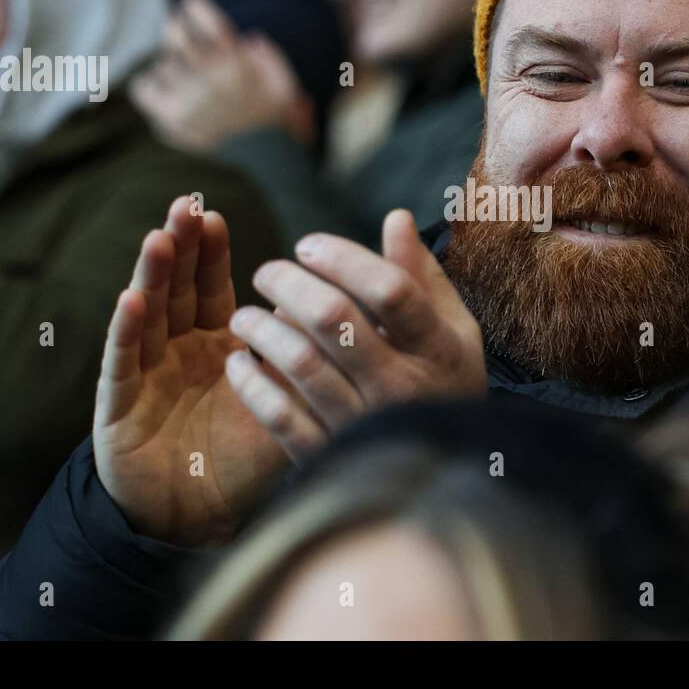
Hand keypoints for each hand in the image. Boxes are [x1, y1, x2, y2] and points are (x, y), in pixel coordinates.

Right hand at [93, 197, 317, 546]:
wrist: (199, 517)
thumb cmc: (246, 457)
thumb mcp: (289, 396)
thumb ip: (312, 352)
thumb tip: (353, 304)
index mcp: (216, 343)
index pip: (211, 287)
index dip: (210, 253)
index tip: (216, 216)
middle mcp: (177, 349)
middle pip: (176, 287)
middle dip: (180, 247)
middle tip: (186, 205)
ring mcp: (145, 372)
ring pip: (148, 313)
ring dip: (153, 275)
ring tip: (160, 238)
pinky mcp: (120, 403)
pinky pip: (123, 361)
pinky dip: (126, 330)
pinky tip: (131, 299)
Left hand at [131, 0, 314, 152]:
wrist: (259, 164)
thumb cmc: (271, 124)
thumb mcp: (284, 86)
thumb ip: (269, 58)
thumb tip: (250, 40)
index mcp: (238, 65)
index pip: (211, 23)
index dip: (197, 8)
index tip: (190, 0)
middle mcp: (210, 77)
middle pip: (174, 33)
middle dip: (174, 30)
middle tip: (176, 33)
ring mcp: (188, 96)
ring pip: (162, 62)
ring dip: (170, 66)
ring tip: (182, 79)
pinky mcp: (170, 116)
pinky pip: (145, 86)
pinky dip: (150, 86)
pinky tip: (162, 91)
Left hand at [225, 209, 488, 438]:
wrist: (443, 472)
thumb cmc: (443, 382)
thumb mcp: (450, 329)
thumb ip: (421, 276)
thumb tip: (394, 217)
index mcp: (437, 347)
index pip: (388, 289)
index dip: (343, 258)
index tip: (308, 245)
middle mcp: (402, 384)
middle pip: (334, 319)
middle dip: (289, 283)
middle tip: (266, 272)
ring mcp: (366, 423)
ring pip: (301, 363)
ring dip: (261, 330)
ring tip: (243, 316)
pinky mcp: (332, 457)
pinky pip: (280, 417)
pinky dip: (252, 386)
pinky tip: (239, 363)